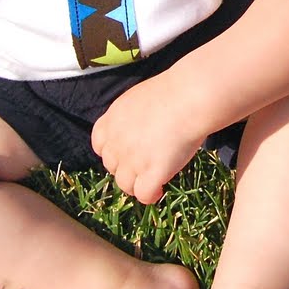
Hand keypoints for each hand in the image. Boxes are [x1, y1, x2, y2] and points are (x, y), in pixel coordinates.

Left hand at [90, 78, 205, 203]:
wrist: (189, 99)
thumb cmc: (174, 92)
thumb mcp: (140, 99)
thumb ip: (131, 118)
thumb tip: (140, 130)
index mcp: (112, 120)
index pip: (100, 145)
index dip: (114, 152)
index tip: (129, 152)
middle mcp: (116, 143)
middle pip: (112, 167)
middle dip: (127, 168)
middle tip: (146, 165)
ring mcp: (132, 161)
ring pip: (125, 185)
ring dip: (137, 185)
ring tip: (154, 179)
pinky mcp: (150, 174)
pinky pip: (144, 195)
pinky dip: (151, 195)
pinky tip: (161, 188)